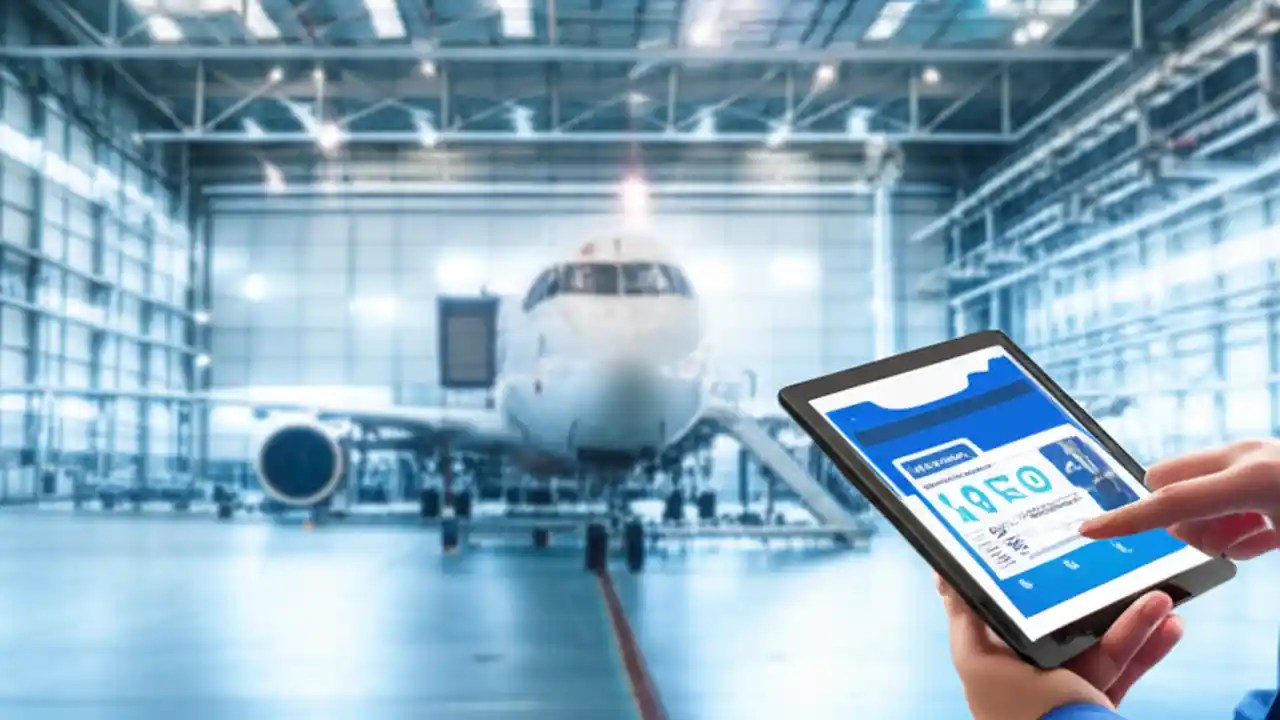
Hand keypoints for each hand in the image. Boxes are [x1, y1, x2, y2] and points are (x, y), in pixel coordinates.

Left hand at [939, 577, 1181, 719]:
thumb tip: (943, 576)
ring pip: (1104, 641)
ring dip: (1134, 618)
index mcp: (998, 655)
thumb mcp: (978, 660)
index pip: (1006, 606)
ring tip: (1162, 595)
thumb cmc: (1018, 711)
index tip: (1042, 542)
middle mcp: (1031, 667)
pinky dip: (1148, 648)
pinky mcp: (1097, 702)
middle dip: (1097, 593)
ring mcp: (1068, 686)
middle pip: (1066, 618)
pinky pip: (1126, 667)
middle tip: (1122, 566)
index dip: (1019, 575)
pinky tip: (1172, 625)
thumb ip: (966, 618)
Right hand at [1080, 439, 1279, 559]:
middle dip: (1177, 520)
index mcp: (1253, 477)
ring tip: (1263, 530)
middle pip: (1162, 483)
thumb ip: (1247, 542)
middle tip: (1232, 536)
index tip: (1089, 530)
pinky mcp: (1257, 457)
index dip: (1126, 518)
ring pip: (1188, 491)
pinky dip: (1236, 519)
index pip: (1173, 501)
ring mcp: (1250, 452)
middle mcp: (1244, 457)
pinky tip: (1269, 526)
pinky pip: (1218, 489)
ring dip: (1214, 523)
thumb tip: (1218, 546)